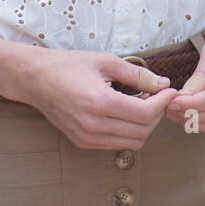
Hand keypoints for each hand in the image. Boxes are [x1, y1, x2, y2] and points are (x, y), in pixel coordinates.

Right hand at [20, 50, 177, 149]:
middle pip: (143, 132)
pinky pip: (117, 143)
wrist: (35, 79)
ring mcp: (87, 138)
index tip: (169, 90)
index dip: (163, 103)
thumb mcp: (105, 61)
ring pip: (132, 142)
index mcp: (100, 103)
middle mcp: (93, 126)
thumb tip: (163, 84)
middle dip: (157, 114)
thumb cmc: (68, 65)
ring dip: (145, 125)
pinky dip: (129, 131)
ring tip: (143, 103)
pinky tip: (127, 112)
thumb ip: (137, 74)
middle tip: (158, 95)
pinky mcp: (83, 143)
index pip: (145, 114)